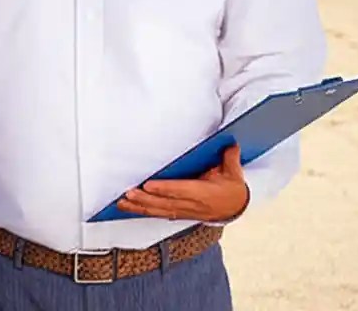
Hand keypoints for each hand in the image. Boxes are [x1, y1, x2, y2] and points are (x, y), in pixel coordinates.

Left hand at [117, 144, 250, 222]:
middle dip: (145, 199)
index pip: (182, 191)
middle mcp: (192, 205)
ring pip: (159, 210)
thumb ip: (229, 158)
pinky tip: (129, 207)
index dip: (165, 189)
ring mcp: (184, 211)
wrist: (235, 208)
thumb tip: (229, 144)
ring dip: (139, 207)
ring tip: (122, 202)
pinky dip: (143, 211)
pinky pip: (158, 213)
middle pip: (165, 203)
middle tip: (128, 193)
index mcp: (205, 194)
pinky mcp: (178, 214)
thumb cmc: (231, 189)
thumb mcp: (234, 172)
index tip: (149, 185)